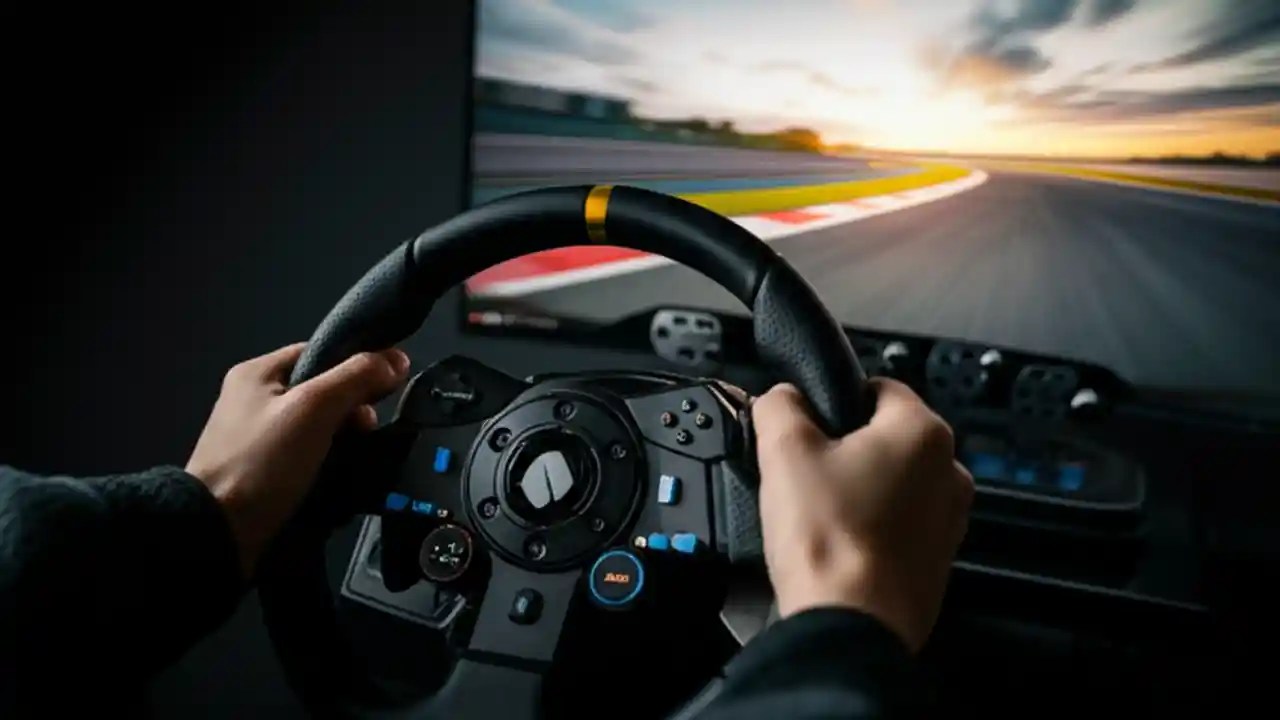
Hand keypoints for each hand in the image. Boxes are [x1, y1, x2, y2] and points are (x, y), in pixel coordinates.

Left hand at [186, 343, 409, 576]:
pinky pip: (309, 454)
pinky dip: (329, 461)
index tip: (385, 388)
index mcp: (257, 373)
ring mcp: (257, 438)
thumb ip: (356, 378)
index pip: (321, 353)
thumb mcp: (314, 408)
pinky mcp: (264, 472)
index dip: (356, 365)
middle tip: (367, 428)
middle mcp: (254, 400)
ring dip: (345, 437)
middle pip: (322, 390)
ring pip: (319, 425)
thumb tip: (399, 358)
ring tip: (358, 455)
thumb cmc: (263, 460)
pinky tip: (343, 473)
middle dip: (353, 407)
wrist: (218, 532)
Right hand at [753, 379, 973, 651]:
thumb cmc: (826, 535)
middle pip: (886, 439)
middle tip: (806, 478)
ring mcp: (951, 520)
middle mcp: (951, 471)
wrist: (850, 626)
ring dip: (861, 492)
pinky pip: (900, 527)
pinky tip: (841, 547)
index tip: (805, 431)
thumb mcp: (784, 452)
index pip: (876, 387)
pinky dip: (873, 529)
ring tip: (822, 518)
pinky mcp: (940, 561)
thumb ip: (780, 407)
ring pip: (893, 484)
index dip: (833, 402)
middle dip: (846, 451)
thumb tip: (783, 397)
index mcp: (924, 431)